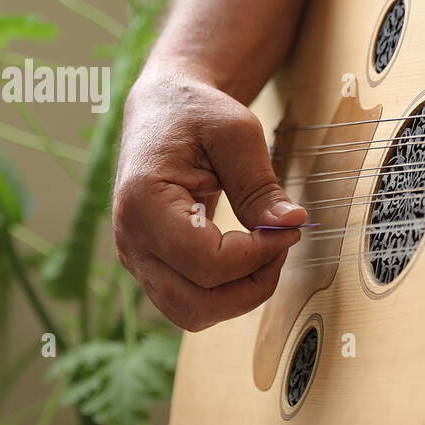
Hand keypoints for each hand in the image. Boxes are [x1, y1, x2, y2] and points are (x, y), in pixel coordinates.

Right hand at [113, 66, 306, 330]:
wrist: (164, 110)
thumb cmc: (196, 114)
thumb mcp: (235, 133)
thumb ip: (260, 184)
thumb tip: (293, 223)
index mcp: (143, 203)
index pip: (205, 262)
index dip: (257, 255)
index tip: (289, 228)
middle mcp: (131, 241)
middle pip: (196, 304)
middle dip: (252, 285)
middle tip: (281, 243)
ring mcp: (138, 260)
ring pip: (193, 314)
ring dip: (240, 296)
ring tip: (266, 251)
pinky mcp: (151, 267)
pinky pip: (190, 304)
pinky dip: (226, 294)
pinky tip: (248, 258)